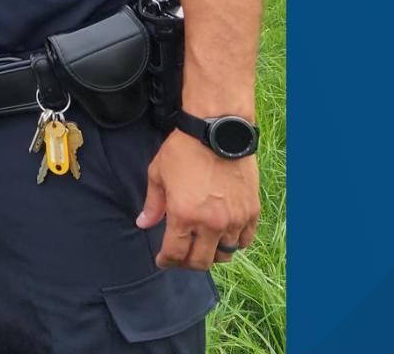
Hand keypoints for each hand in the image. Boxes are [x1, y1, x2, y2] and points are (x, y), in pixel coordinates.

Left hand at [137, 128, 260, 269]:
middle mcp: (211, 223)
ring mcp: (234, 219)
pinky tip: (223, 236)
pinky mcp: (251, 211)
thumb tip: (142, 224)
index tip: (162, 261)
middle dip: (187, 263)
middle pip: (200, 262)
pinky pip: (244, 241)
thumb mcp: (158, 174)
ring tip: (202, 245)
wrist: (218, 131)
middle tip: (181, 256)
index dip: (166, 261)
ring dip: (211, 254)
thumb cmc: (184, 150)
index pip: (175, 254)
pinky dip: (233, 243)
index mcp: (183, 215)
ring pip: (225, 255)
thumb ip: (152, 204)